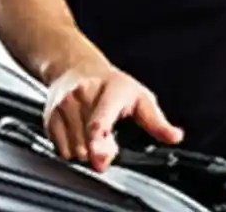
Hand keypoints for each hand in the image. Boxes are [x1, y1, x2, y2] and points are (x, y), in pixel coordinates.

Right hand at [44, 62, 183, 171]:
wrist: (75, 67)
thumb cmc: (112, 85)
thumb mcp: (140, 97)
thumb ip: (156, 121)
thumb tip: (175, 137)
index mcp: (109, 91)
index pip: (101, 120)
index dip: (100, 140)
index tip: (101, 158)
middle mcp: (83, 96)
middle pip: (88, 143)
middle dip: (101, 151)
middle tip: (110, 138)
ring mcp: (63, 106)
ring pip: (74, 150)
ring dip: (86, 152)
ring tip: (94, 134)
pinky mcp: (49, 117)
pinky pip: (60, 150)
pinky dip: (71, 150)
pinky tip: (79, 134)